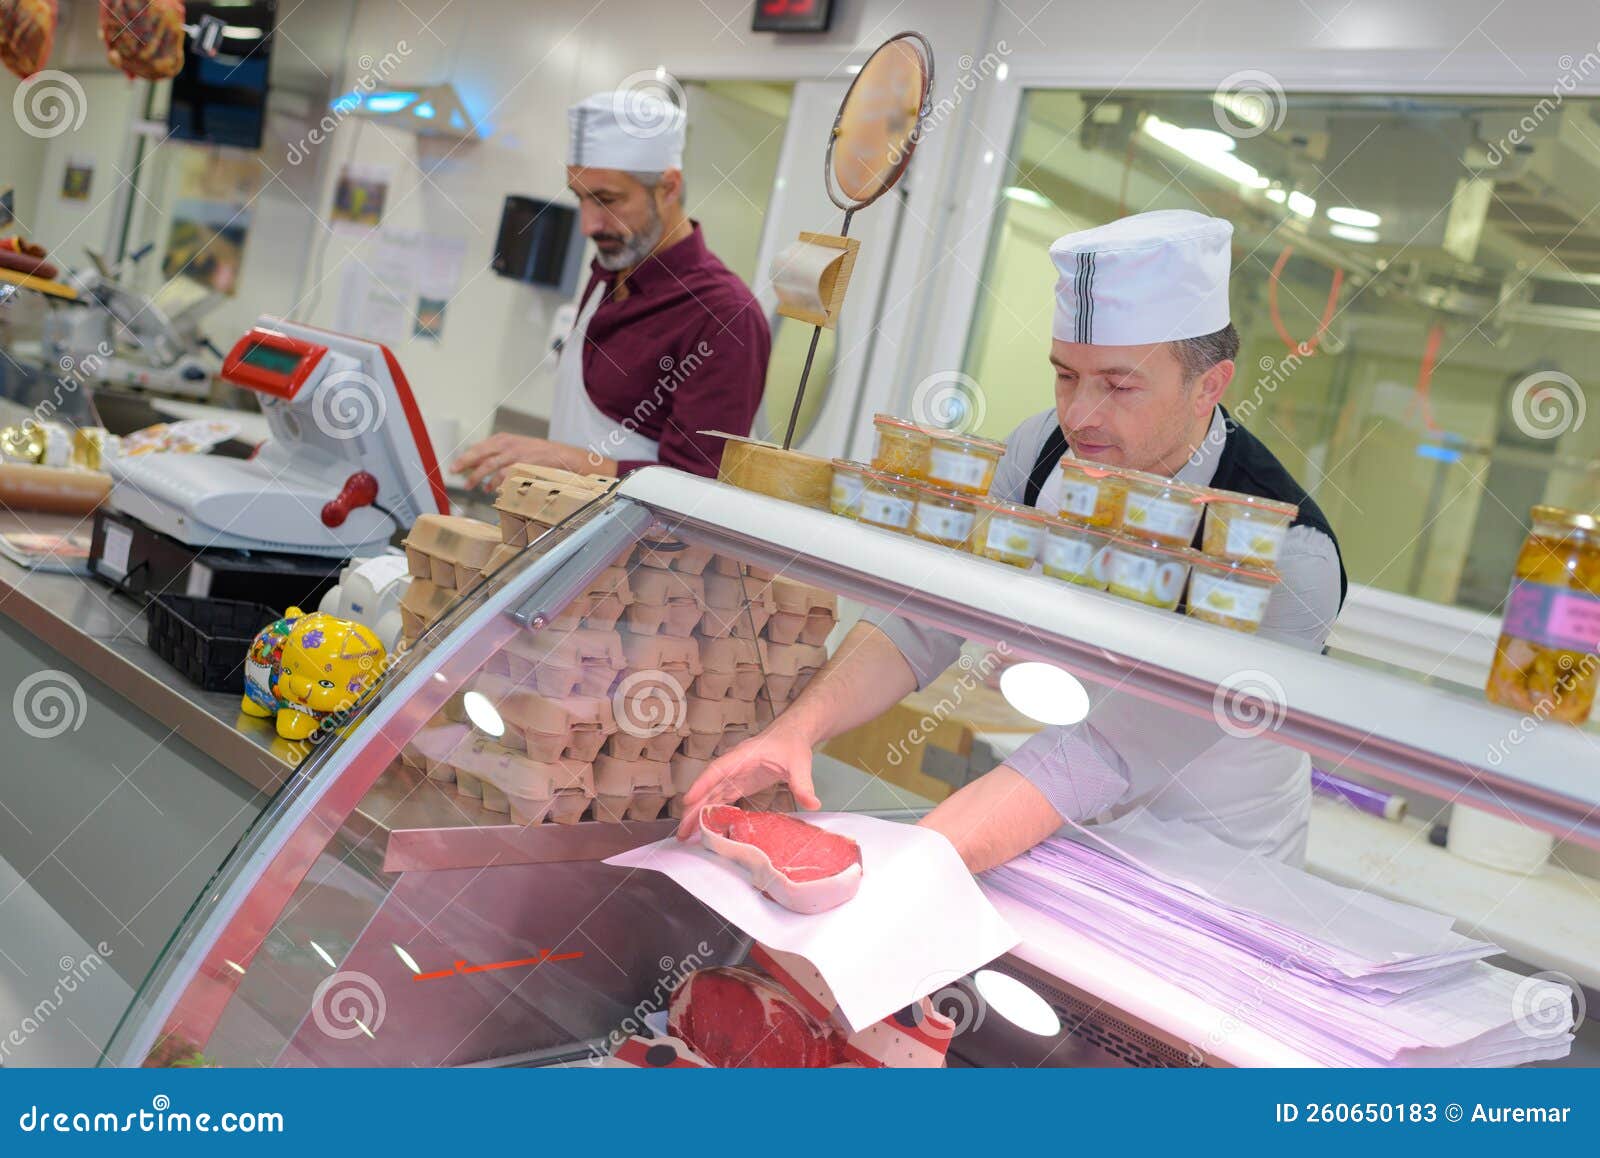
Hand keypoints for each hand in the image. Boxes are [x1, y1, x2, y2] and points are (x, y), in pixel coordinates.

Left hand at [449, 434, 616, 490]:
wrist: (566, 457)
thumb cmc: (542, 456)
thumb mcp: (520, 449)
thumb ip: (501, 454)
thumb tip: (481, 466)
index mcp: (506, 439)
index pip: (480, 447)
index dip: (466, 457)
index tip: (455, 466)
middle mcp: (509, 445)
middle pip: (481, 454)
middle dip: (465, 464)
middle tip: (455, 473)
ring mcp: (517, 455)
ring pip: (490, 465)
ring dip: (478, 477)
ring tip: (471, 486)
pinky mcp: (523, 466)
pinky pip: (504, 476)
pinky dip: (496, 484)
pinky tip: (491, 490)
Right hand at [674, 721, 821, 840]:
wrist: (793, 735)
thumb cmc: (792, 744)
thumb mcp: (800, 763)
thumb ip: (803, 783)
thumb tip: (813, 803)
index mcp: (743, 755)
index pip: (718, 769)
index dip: (703, 784)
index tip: (689, 801)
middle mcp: (734, 766)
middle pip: (709, 786)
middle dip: (694, 808)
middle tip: (682, 830)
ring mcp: (734, 775)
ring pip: (711, 794)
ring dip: (698, 813)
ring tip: (685, 834)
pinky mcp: (739, 783)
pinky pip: (721, 798)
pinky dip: (711, 811)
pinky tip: (704, 826)